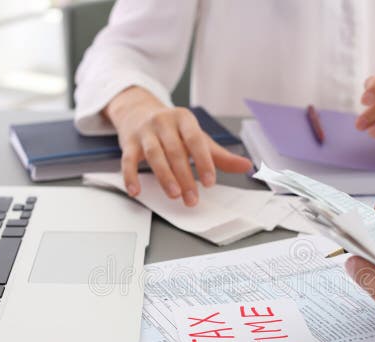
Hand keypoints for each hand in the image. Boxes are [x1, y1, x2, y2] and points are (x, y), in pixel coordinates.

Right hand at [105, 86, 251, 205]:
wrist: (138, 111)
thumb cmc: (172, 129)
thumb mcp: (197, 138)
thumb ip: (220, 156)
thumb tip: (246, 166)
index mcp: (184, 119)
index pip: (195, 140)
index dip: (203, 161)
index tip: (209, 182)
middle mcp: (164, 123)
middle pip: (175, 151)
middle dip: (185, 177)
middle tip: (192, 198)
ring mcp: (145, 132)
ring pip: (154, 155)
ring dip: (164, 177)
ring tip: (173, 195)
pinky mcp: (128, 143)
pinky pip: (128, 160)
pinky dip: (131, 176)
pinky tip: (136, 191)